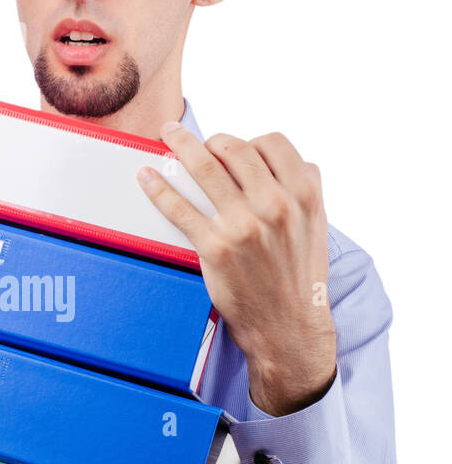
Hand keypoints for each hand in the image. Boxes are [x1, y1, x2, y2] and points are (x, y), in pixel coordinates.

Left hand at [137, 124, 337, 415]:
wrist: (289, 326)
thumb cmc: (300, 276)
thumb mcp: (316, 225)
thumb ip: (303, 189)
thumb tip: (289, 161)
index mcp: (303, 194)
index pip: (271, 143)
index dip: (249, 140)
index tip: (232, 146)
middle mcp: (275, 204)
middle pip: (234, 149)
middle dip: (210, 139)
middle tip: (193, 140)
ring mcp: (243, 225)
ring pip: (205, 168)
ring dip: (180, 145)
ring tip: (166, 136)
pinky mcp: (215, 248)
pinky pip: (180, 208)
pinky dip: (159, 188)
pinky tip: (147, 177)